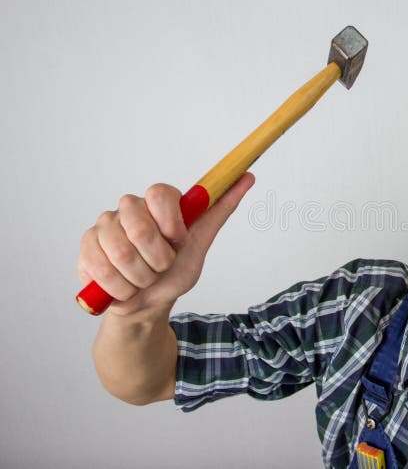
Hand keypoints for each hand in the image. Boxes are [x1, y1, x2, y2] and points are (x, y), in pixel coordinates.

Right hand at [77, 173, 254, 315]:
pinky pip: (101, 267)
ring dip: (140, 277)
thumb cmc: (174, 272)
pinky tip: (124, 286)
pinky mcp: (86, 246)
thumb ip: (220, 209)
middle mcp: (129, 208)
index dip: (170, 222)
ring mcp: (104, 225)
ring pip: (120, 252)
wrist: (147, 304)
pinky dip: (120, 287)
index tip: (179, 240)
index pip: (161, 193)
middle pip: (139, 226)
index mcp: (158, 202)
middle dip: (157, 259)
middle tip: (162, 266)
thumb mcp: (201, 243)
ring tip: (144, 279)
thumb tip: (247, 176)